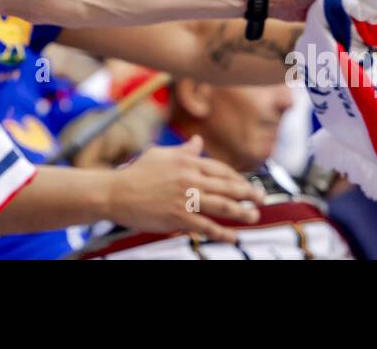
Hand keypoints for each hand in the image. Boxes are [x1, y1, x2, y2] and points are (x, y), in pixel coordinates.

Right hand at [106, 135, 264, 243]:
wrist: (116, 193)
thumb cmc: (136, 173)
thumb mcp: (161, 154)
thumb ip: (183, 150)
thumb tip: (198, 141)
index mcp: (187, 163)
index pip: (220, 169)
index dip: (237, 177)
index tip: (246, 183)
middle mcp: (189, 179)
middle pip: (227, 187)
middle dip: (248, 193)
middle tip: (260, 198)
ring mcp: (185, 199)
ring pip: (222, 206)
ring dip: (241, 212)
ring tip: (253, 215)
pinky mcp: (178, 217)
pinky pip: (206, 226)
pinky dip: (222, 232)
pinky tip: (233, 236)